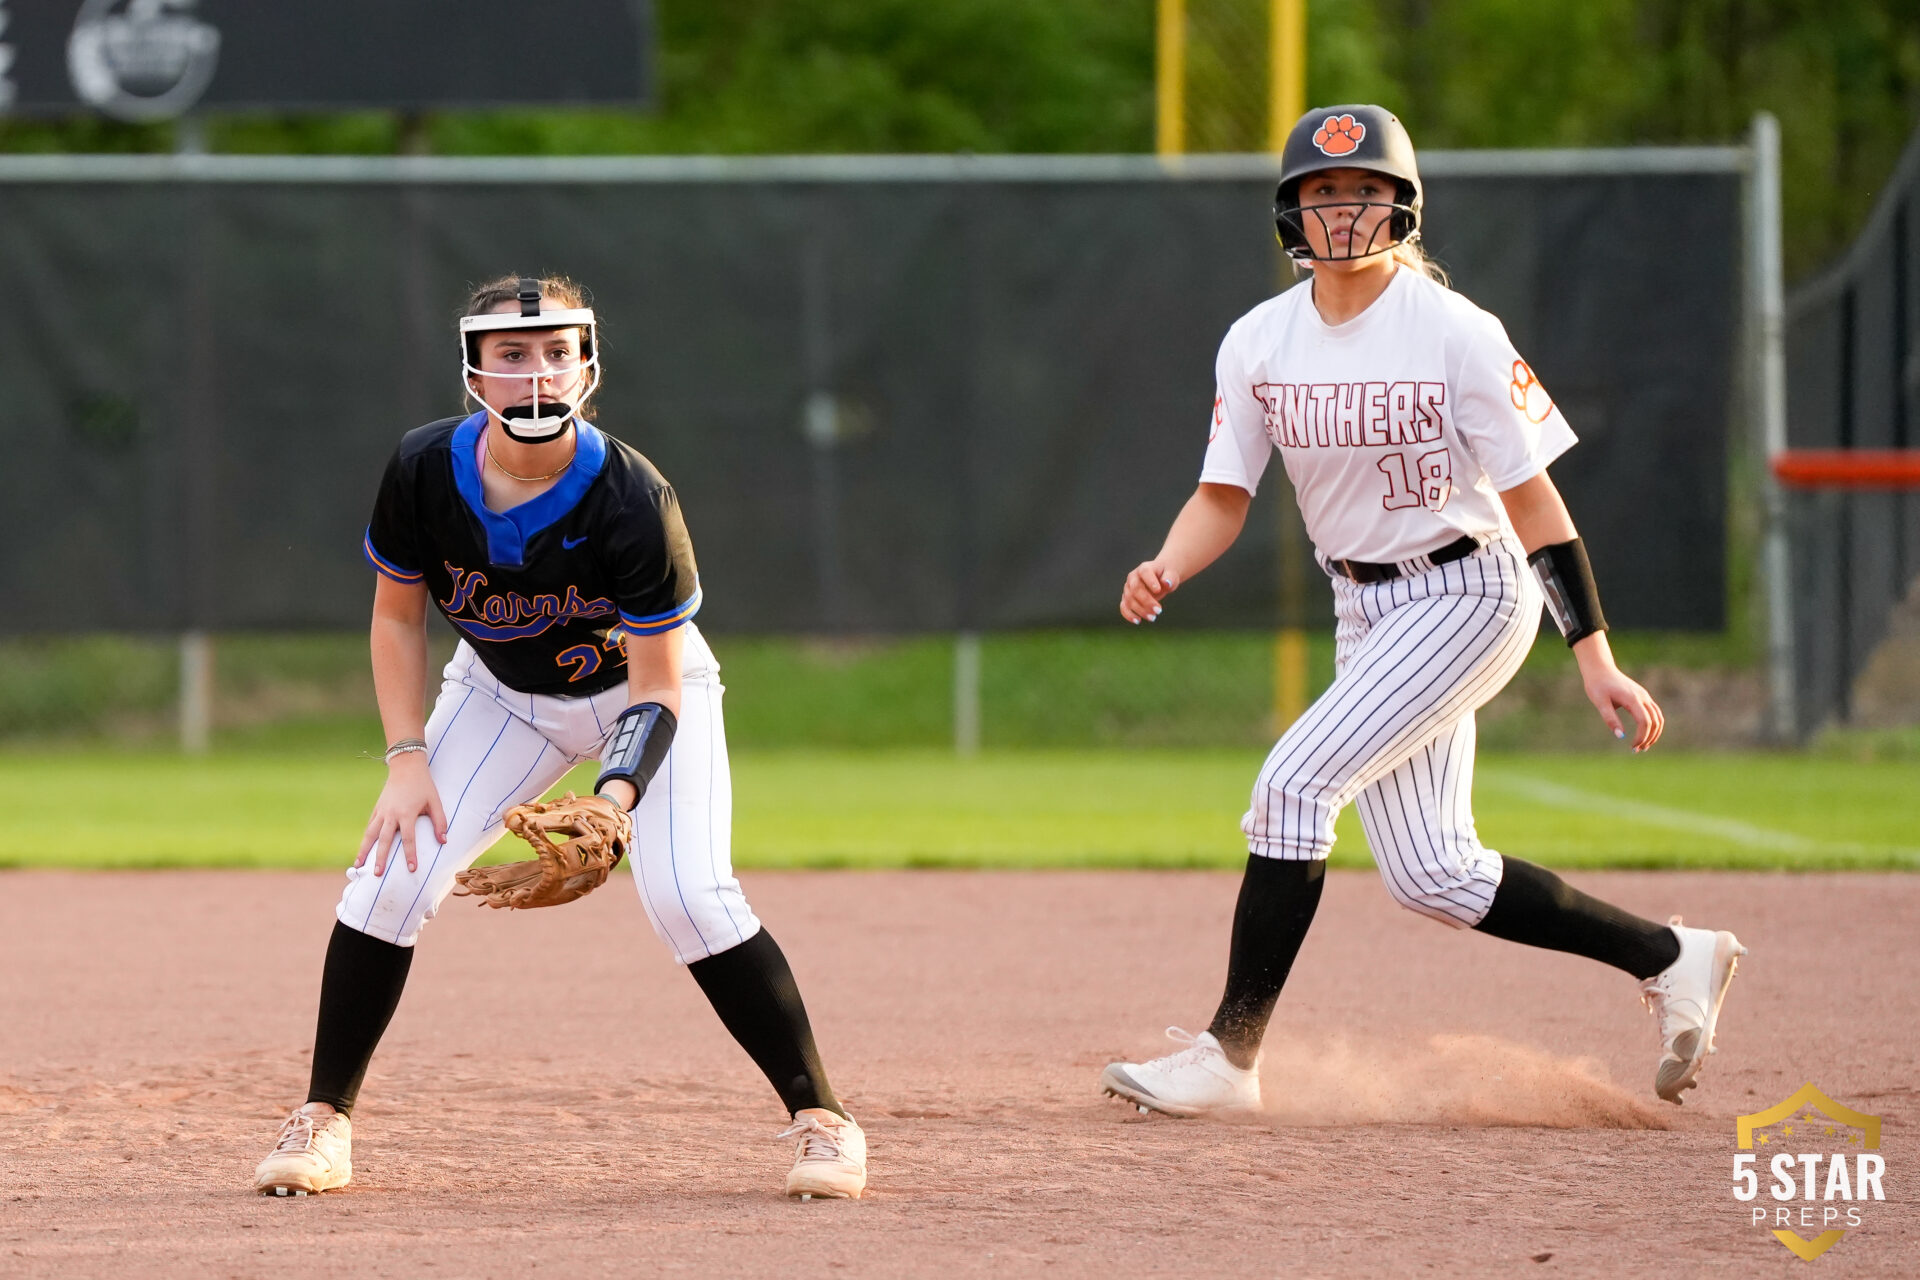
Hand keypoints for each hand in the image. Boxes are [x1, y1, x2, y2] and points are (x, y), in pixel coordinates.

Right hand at [356, 752, 448, 874]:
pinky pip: (369, 826)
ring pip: (370, 834)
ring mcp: (381, 811)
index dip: (410, 854)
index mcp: (407, 813)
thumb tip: (443, 841)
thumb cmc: (423, 785)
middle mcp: (391, 814)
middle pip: (384, 840)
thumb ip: (440, 822)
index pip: (408, 838)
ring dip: (364, 850)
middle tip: (377, 874)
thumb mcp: (435, 801)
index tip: (412, 869)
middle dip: (380, 858)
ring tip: (358, 866)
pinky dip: (366, 839)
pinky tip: (362, 850)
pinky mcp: (377, 808)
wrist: (406, 766)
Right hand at [1120, 559, 1179, 623]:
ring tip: (1153, 617)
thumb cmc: (1166, 576)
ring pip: (1129, 599)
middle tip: (1159, 610)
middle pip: (1136, 589)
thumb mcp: (1172, 575)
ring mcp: (1128, 588)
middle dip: (1146, 601)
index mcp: (1144, 568)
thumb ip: (1170, 578)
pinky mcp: (1126, 598)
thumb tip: (1167, 583)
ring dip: (1140, 610)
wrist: (1160, 578)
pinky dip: (1128, 615)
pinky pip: (1123, 607)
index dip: (1150, 582)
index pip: (1145, 573)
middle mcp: (1133, 577)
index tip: (1158, 591)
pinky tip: (1138, 621)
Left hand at [1574, 639, 1663, 751]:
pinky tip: (1644, 734)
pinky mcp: (1642, 696)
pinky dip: (1653, 725)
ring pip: (1658, 717)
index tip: (1632, 747)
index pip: (1645, 721)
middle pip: (1655, 721)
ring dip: (1654, 733)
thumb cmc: (1597, 685)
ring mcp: (1644, 696)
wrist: (1600, 669)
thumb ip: (1610, 718)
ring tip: (1643, 745)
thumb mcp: (1599, 702)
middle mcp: (1642, 697)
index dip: (1641, 736)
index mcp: (1633, 699)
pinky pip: (1654, 713)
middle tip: (1637, 750)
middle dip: (1649, 738)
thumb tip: (1620, 736)